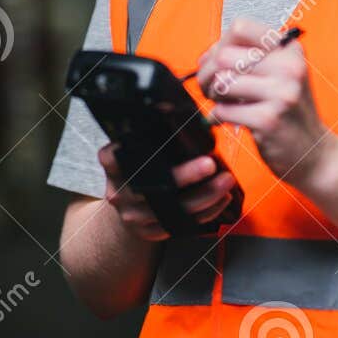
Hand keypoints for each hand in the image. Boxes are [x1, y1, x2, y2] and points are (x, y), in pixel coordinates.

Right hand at [99, 142, 235, 241]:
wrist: (127, 205)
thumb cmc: (138, 167)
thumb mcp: (135, 145)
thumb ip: (149, 131)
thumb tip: (172, 105)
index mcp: (112, 162)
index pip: (123, 156)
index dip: (147, 152)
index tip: (172, 141)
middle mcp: (118, 190)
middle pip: (152, 186)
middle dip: (186, 176)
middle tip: (211, 163)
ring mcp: (131, 215)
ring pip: (171, 210)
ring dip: (204, 196)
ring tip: (225, 182)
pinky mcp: (147, 232)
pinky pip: (180, 225)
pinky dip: (204, 213)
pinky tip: (219, 200)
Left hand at [196, 17, 337, 187]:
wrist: (314, 153)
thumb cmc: (289, 113)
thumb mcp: (279, 76)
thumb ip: (248, 59)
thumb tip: (206, 58)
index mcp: (289, 50)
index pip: (240, 27)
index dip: (220, 45)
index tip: (220, 63)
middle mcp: (289, 67)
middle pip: (224, 55)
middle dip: (209, 74)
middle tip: (213, 89)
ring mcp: (281, 93)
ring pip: (221, 82)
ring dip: (214, 96)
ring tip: (224, 103)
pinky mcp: (269, 119)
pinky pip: (224, 110)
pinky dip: (220, 116)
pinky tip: (233, 120)